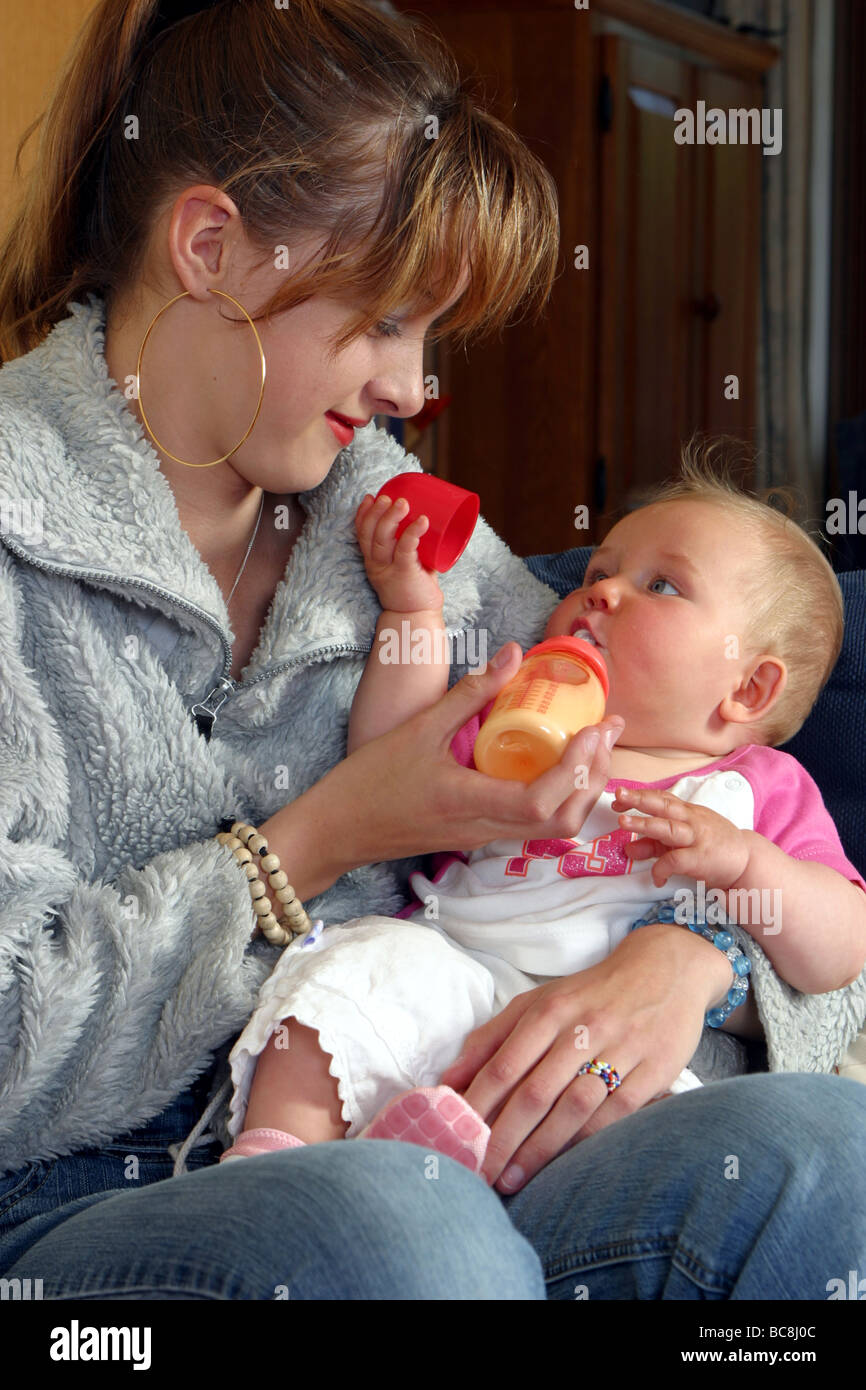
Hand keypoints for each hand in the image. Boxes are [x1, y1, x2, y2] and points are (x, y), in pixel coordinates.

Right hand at [262, 642, 624, 897]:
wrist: (338, 828)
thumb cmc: (371, 780)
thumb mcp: (420, 727)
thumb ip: (471, 692)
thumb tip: (513, 652)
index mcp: (469, 802)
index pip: (541, 801)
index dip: (576, 769)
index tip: (592, 729)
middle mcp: (484, 828)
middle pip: (563, 821)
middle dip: (595, 778)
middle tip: (607, 731)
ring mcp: (483, 837)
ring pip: (553, 828)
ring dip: (583, 790)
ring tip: (593, 746)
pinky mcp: (478, 835)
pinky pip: (533, 824)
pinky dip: (560, 797)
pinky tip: (559, 764)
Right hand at [355, 493, 443, 612]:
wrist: (417, 617)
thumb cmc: (414, 589)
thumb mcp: (406, 565)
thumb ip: (411, 546)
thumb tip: (426, 519)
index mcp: (374, 561)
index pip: (361, 534)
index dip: (363, 514)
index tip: (370, 498)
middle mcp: (376, 565)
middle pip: (370, 533)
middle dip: (377, 512)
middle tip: (387, 497)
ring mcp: (388, 570)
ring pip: (382, 539)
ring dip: (391, 518)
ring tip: (402, 502)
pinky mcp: (404, 574)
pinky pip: (405, 549)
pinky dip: (413, 533)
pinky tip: (422, 521)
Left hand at [439, 921, 731, 1192]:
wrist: (665, 968)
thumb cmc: (590, 993)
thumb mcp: (538, 1001)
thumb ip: (492, 1038)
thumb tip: (450, 1080)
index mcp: (549, 1010)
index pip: (504, 1065)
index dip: (477, 1106)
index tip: (456, 1139)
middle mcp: (583, 1029)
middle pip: (534, 1092)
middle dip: (502, 1138)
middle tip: (479, 1173)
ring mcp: (622, 1049)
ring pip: (573, 1107)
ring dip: (540, 1149)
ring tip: (513, 1178)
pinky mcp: (655, 1069)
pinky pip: (616, 1113)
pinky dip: (587, 1141)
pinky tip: (566, 1166)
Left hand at [612, 786, 751, 889]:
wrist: (747, 861)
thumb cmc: (712, 847)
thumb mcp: (681, 843)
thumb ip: (654, 845)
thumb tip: (627, 849)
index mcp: (687, 812)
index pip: (661, 798)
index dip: (639, 795)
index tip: (619, 797)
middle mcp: (691, 821)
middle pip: (663, 805)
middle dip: (639, 799)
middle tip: (618, 796)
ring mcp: (696, 838)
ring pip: (668, 827)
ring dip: (644, 824)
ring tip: (622, 823)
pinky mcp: (701, 858)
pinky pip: (675, 860)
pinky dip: (661, 868)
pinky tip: (656, 878)